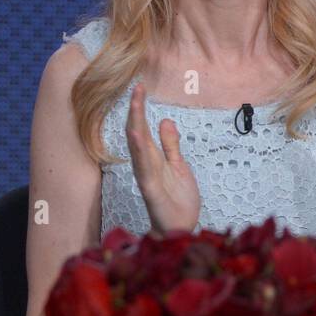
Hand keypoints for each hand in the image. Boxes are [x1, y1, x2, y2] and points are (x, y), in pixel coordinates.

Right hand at [125, 82, 199, 235]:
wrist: (180, 228)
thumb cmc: (177, 199)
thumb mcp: (179, 166)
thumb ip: (171, 145)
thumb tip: (165, 120)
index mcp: (153, 158)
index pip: (144, 129)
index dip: (141, 109)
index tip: (141, 87)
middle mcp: (146, 165)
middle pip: (138, 133)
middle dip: (137, 111)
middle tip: (137, 87)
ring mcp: (146, 176)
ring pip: (138, 148)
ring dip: (136, 125)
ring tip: (135, 104)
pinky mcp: (151, 189)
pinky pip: (144, 168)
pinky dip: (139, 152)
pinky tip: (137, 137)